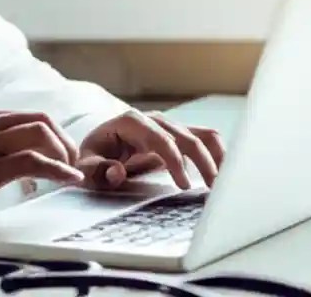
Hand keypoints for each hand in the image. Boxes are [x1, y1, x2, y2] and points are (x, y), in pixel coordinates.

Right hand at [0, 110, 83, 221]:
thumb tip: (8, 159)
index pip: (26, 116)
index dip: (50, 133)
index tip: (59, 152)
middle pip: (40, 119)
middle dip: (63, 139)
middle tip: (71, 161)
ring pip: (40, 133)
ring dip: (64, 153)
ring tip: (70, 172)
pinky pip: (34, 161)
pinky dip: (58, 170)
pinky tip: (67, 179)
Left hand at [76, 110, 225, 190]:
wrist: (98, 145)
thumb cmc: (93, 155)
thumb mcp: (86, 164)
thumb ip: (96, 169)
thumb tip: (117, 172)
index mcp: (131, 122)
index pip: (161, 139)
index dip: (175, 161)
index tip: (184, 185)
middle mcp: (154, 119)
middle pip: (186, 137)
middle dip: (203, 163)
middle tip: (212, 190)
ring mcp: (169, 125)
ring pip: (201, 136)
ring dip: (216, 159)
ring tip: (224, 184)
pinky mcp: (178, 133)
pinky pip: (205, 138)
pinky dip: (218, 153)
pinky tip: (225, 174)